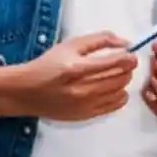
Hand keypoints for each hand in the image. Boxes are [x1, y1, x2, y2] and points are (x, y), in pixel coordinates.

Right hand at [0, 32, 137, 122]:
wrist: (26, 92)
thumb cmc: (48, 65)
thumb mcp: (70, 45)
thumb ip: (99, 40)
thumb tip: (125, 43)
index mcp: (77, 68)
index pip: (115, 63)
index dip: (129, 58)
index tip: (130, 55)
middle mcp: (82, 89)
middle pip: (120, 78)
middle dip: (127, 69)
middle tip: (124, 63)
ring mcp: (85, 105)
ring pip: (120, 92)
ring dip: (123, 82)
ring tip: (116, 75)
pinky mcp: (86, 116)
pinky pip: (114, 106)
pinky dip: (119, 96)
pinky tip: (113, 89)